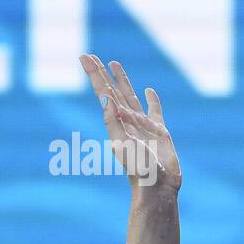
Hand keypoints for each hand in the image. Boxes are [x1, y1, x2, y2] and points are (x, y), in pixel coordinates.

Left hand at [79, 54, 180, 192]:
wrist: (157, 187)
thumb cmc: (138, 169)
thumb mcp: (122, 144)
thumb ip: (113, 121)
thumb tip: (104, 97)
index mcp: (115, 122)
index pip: (102, 92)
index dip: (94, 74)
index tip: (84, 56)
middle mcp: (126, 120)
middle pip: (112, 90)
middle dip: (101, 73)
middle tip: (90, 56)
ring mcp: (143, 124)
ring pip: (131, 96)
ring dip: (122, 80)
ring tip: (114, 64)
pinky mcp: (160, 131)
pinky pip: (155, 110)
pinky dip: (152, 99)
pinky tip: (149, 90)